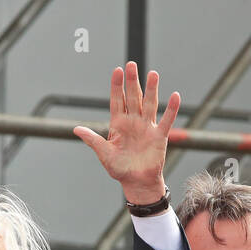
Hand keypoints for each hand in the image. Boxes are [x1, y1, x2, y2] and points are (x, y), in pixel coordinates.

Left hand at [73, 61, 179, 204]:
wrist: (136, 183)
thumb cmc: (119, 169)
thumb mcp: (104, 154)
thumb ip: (92, 139)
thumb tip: (75, 128)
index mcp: (118, 125)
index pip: (117, 101)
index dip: (117, 86)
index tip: (117, 71)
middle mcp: (133, 122)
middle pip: (133, 97)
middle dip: (132, 82)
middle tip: (131, 64)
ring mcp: (147, 127)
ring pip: (149, 104)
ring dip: (151, 89)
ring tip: (152, 74)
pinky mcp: (159, 136)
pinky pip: (166, 120)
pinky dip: (171, 109)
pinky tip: (175, 96)